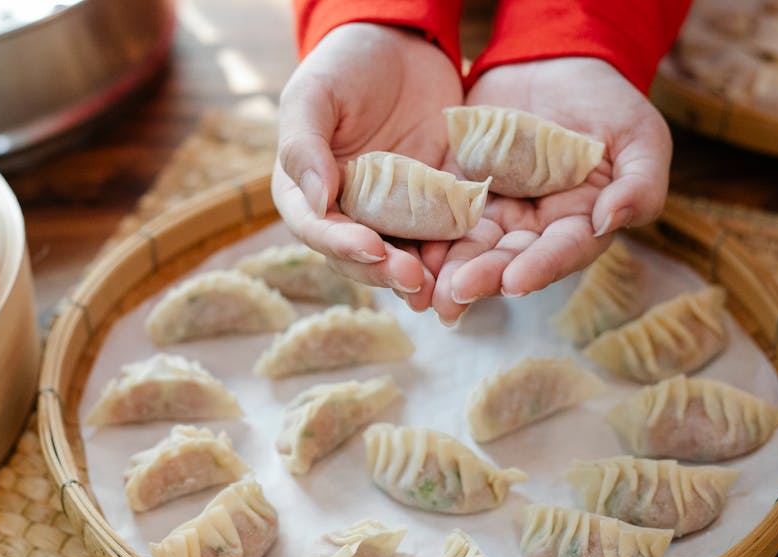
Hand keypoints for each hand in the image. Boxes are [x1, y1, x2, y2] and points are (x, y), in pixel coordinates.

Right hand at [273, 23, 463, 310]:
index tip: (371, 246)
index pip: (317, 229)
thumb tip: (318, 200)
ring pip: (402, 256)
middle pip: (359, 255)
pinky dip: (455, 252)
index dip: (342, 243)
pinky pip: (443, 234)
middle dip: (385, 271)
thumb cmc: (343, 65)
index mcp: (306, 193)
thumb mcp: (313, 95)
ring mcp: (391, 212)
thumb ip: (304, 146)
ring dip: (421, 277)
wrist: (401, 44)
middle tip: (413, 279)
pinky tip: (473, 262)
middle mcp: (347, 212)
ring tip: (442, 290)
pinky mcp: (433, 204)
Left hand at [424, 58, 671, 322]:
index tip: (515, 282)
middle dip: (481, 278)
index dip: (540, 268)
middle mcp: (532, 229)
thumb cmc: (609, 101)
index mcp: (578, 224)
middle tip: (454, 293)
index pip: (561, 252)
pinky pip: (437, 216)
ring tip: (423, 286)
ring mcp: (492, 212)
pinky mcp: (457, 191)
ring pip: (467, 247)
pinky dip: (422, 234)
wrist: (552, 63)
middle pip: (507, 259)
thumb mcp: (640, 137)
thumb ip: (639, 183)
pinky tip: (403, 248)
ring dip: (445, 269)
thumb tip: (611, 220)